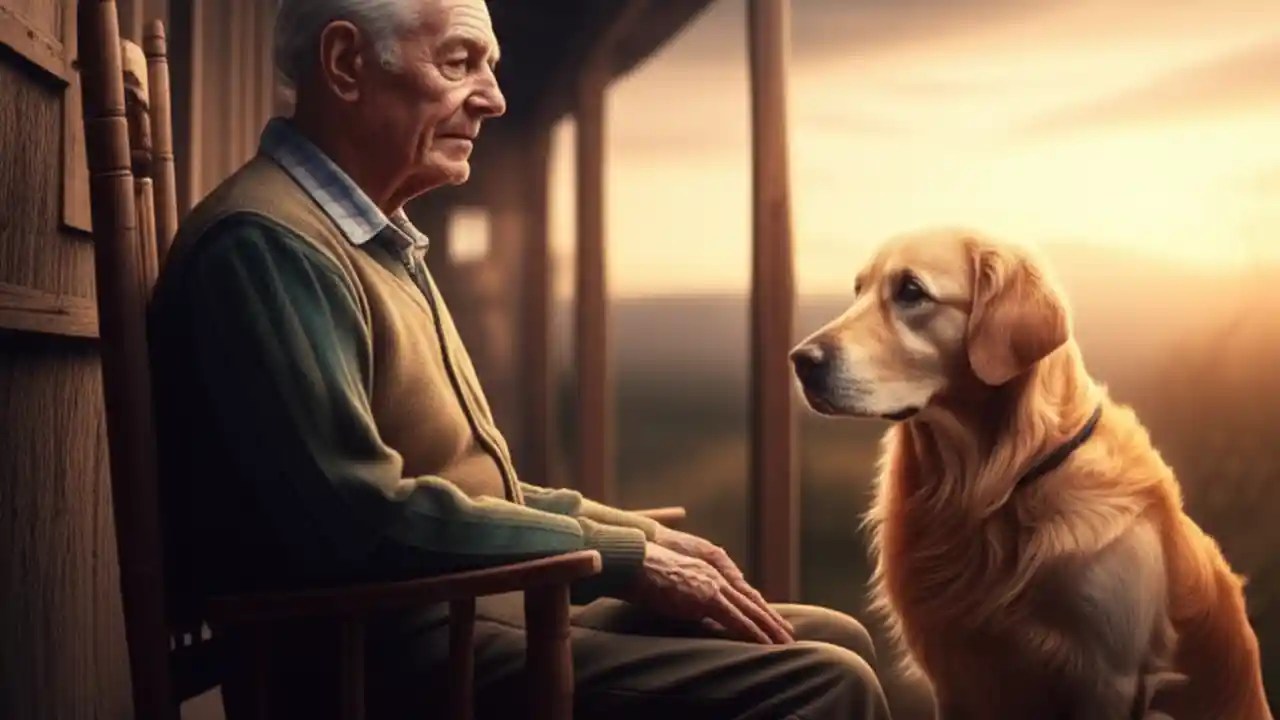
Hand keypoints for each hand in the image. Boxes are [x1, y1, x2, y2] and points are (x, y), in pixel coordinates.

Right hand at [620, 543, 791, 643]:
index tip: (773, 622)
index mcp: (710, 573)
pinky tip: (766, 644)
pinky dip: (754, 632)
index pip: (741, 595)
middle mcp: (717, 577)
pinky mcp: (708, 597)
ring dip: (770, 629)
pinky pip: (737, 619)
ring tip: (786, 644)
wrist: (636, 563)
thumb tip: (697, 612)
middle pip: (752, 602)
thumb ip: (690, 595)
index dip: (758, 609)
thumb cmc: (646, 574)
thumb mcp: (674, 585)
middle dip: (772, 620)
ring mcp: (715, 586)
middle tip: (790, 636)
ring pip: (751, 611)